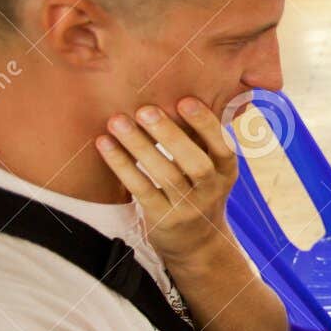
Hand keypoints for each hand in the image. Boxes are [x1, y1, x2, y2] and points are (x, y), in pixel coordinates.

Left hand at [96, 98, 237, 266]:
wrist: (197, 243)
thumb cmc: (198, 190)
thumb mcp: (212, 168)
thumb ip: (201, 137)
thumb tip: (183, 87)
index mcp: (226, 171)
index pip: (222, 146)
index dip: (206, 124)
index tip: (185, 100)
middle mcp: (211, 190)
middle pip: (195, 163)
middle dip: (170, 135)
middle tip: (145, 110)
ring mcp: (188, 207)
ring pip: (166, 176)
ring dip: (140, 147)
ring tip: (117, 121)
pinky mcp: (163, 219)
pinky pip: (141, 190)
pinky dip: (122, 166)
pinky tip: (104, 145)